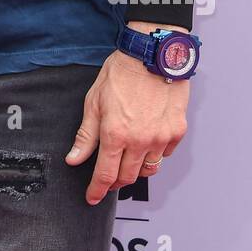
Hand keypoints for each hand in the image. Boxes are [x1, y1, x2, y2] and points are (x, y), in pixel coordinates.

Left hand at [64, 48, 188, 204]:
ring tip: (128, 159)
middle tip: (108, 177)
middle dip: (115, 182)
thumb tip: (74, 158)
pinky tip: (147, 141)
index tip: (93, 197)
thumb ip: (86, 134)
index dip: (97, 190)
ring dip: (136, 170)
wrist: (153, 53)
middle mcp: (140, 141)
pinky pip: (165, 154)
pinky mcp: (177, 131)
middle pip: (127, 177)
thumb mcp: (94, 101)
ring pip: (148, 169)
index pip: (105, 175)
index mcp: (115, 134)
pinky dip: (155, 153)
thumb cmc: (122, 72)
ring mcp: (161, 137)